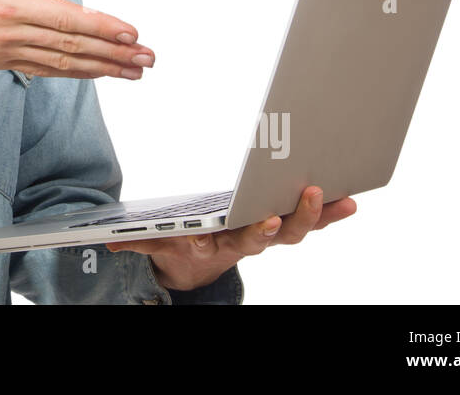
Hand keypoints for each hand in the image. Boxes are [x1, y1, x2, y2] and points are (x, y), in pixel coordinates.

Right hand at [0, 0, 153, 79]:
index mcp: (7, 7)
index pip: (65, 19)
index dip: (101, 28)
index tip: (133, 34)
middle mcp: (10, 35)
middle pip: (72, 46)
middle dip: (114, 53)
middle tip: (149, 58)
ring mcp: (6, 52)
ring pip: (63, 63)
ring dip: (102, 68)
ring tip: (134, 71)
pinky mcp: (0, 61)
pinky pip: (44, 70)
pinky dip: (74, 73)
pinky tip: (94, 74)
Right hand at [105, 186, 357, 291]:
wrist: (199, 267)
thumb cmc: (183, 251)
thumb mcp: (162, 248)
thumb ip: (142, 243)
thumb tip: (110, 240)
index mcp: (226, 244)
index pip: (243, 240)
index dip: (255, 232)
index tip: (263, 220)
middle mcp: (253, 240)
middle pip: (282, 233)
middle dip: (298, 215)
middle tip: (310, 192)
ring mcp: (269, 233)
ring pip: (300, 226)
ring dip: (324, 213)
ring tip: (347, 198)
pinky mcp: (280, 222)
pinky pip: (309, 219)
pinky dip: (330, 212)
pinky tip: (350, 200)